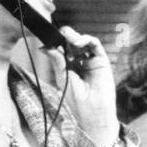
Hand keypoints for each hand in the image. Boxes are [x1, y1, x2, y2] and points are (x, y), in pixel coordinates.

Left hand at [42, 26, 119, 146]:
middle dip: (66, 38)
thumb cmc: (78, 101)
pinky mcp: (102, 61)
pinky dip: (87, 39)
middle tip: (59, 33)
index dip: (57, 43)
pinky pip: (95, 45)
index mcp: (69, 69)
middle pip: (73, 45)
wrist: (94, 113)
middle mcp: (81, 64)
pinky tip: (78, 42)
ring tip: (67, 36)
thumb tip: (44, 47)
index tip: (48, 37)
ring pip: (83, 43)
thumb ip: (57, 61)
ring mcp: (91, 62)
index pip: (63, 51)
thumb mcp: (63, 78)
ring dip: (75, 37)